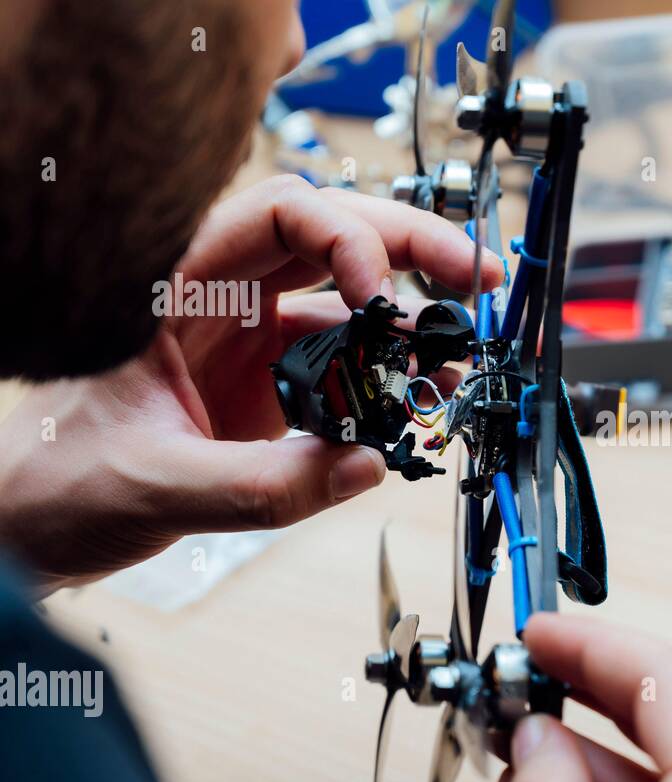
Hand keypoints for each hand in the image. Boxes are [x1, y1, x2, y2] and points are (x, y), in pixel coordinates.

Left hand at [0, 176, 502, 592]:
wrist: (39, 525)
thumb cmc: (62, 484)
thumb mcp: (156, 484)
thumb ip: (261, 483)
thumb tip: (364, 466)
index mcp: (174, 284)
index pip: (275, 213)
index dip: (344, 236)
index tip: (382, 298)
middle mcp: (219, 296)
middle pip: (328, 236)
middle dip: (408, 248)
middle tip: (474, 276)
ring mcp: (248, 337)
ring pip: (344, 298)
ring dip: (409, 318)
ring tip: (460, 348)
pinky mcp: (269, 381)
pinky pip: (343, 361)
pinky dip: (389, 373)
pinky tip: (425, 389)